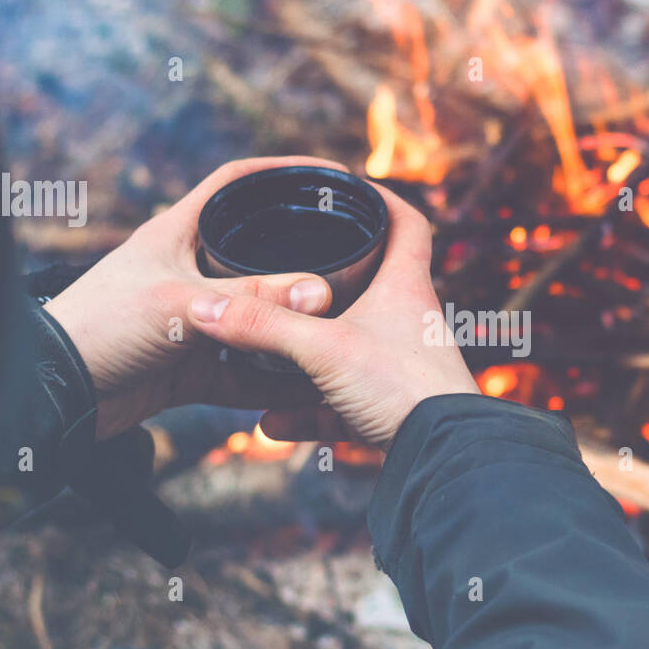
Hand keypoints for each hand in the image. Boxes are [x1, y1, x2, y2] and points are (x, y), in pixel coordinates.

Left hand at [43, 157, 341, 439]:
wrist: (54, 396)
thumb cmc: (98, 328)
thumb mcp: (180, 305)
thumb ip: (253, 301)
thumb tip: (320, 294)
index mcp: (177, 234)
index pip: (236, 185)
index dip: (282, 172)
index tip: (328, 175)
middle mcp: (187, 273)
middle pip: (257, 256)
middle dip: (302, 262)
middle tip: (354, 264)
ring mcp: (191, 322)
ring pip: (256, 321)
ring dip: (290, 331)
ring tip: (339, 331)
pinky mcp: (188, 368)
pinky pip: (243, 373)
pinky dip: (271, 382)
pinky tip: (305, 388)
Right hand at [187, 181, 479, 448]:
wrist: (445, 458)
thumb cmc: (402, 389)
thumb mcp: (322, 349)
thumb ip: (263, 325)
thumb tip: (203, 304)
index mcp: (405, 288)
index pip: (405, 224)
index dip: (380, 201)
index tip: (345, 190)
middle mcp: (409, 323)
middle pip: (368, 288)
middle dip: (321, 286)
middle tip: (280, 278)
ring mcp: (402, 369)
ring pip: (348, 353)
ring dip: (303, 362)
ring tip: (258, 364)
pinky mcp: (395, 412)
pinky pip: (344, 405)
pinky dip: (309, 413)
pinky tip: (272, 425)